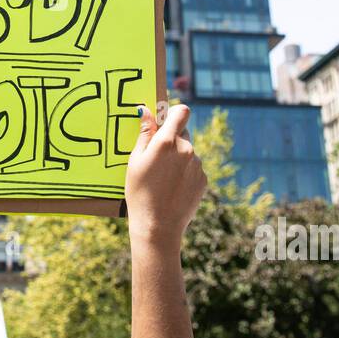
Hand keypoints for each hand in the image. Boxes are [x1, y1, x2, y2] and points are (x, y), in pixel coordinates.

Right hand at [124, 104, 205, 252]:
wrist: (158, 226)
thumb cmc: (139, 192)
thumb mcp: (135, 161)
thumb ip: (144, 134)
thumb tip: (146, 112)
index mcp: (167, 141)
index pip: (181, 111)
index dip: (174, 112)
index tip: (165, 120)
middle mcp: (186, 149)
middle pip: (183, 132)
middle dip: (171, 139)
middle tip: (157, 157)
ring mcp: (197, 165)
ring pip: (188, 152)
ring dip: (178, 158)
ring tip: (163, 179)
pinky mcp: (203, 179)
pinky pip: (193, 168)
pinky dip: (185, 173)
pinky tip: (172, 188)